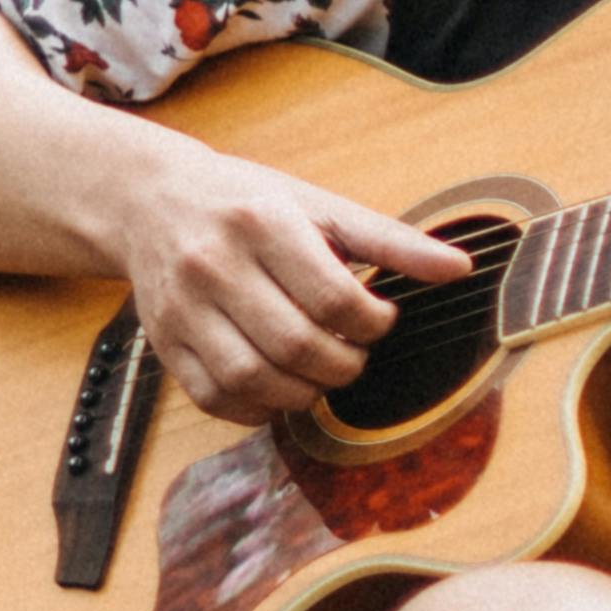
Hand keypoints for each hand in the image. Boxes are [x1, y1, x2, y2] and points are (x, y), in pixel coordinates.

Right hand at [107, 140, 461, 422]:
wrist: (150, 201)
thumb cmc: (247, 204)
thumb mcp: (320, 206)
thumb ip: (391, 240)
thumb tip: (460, 268)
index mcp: (261, 223)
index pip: (333, 298)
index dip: (372, 323)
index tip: (379, 319)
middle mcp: (214, 265)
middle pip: (296, 344)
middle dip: (344, 364)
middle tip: (355, 353)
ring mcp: (182, 308)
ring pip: (253, 378)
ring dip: (303, 392)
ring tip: (321, 373)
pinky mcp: (164, 341)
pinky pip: (215, 398)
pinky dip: (257, 409)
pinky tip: (278, 388)